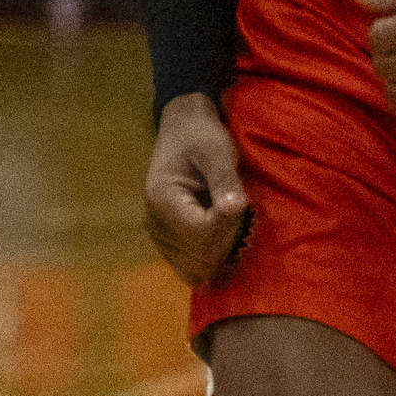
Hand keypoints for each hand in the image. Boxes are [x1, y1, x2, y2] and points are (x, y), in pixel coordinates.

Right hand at [144, 93, 250, 285]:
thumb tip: (234, 207)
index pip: (200, 234)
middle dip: (226, 241)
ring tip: (231, 224)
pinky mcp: (165, 239)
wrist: (183, 129)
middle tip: (237, 211)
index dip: (228, 227)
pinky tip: (222, 245)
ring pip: (193, 267)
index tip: (241, 203)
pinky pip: (186, 266)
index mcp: (162, 198)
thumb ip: (224, 179)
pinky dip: (208, 261)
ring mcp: (157, 233)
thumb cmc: (201, 136)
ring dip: (219, 253)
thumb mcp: (216, 150)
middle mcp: (154, 221)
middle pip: (198, 255)